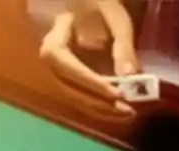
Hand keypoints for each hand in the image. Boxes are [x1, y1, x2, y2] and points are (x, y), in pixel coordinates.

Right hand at [38, 0, 138, 120]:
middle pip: (72, 90)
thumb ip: (123, 46)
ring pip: (76, 99)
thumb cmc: (99, 7)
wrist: (85, 7)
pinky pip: (80, 98)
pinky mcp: (66, 82)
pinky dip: (100, 106)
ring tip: (128, 113)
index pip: (72, 70)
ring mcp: (56, 76)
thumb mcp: (115, 20)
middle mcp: (49, 66)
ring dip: (102, 109)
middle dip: (101, 103)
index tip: (117, 93)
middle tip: (128, 110)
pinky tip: (119, 110)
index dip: (93, 83)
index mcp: (53, 46)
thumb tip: (129, 75)